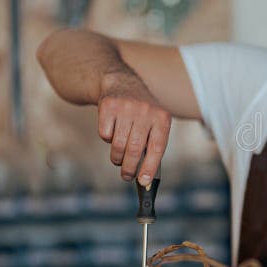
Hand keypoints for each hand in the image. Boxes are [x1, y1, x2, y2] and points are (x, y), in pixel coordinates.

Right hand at [97, 70, 171, 184]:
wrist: (122, 84)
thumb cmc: (141, 113)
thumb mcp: (154, 123)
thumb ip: (151, 146)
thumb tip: (145, 177)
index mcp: (162, 118)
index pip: (157, 148)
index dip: (150, 167)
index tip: (143, 182)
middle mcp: (146, 111)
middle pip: (135, 149)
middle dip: (129, 168)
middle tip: (126, 176)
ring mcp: (127, 107)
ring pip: (118, 144)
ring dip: (117, 157)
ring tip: (119, 158)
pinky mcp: (108, 106)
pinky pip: (105, 134)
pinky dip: (107, 138)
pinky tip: (113, 130)